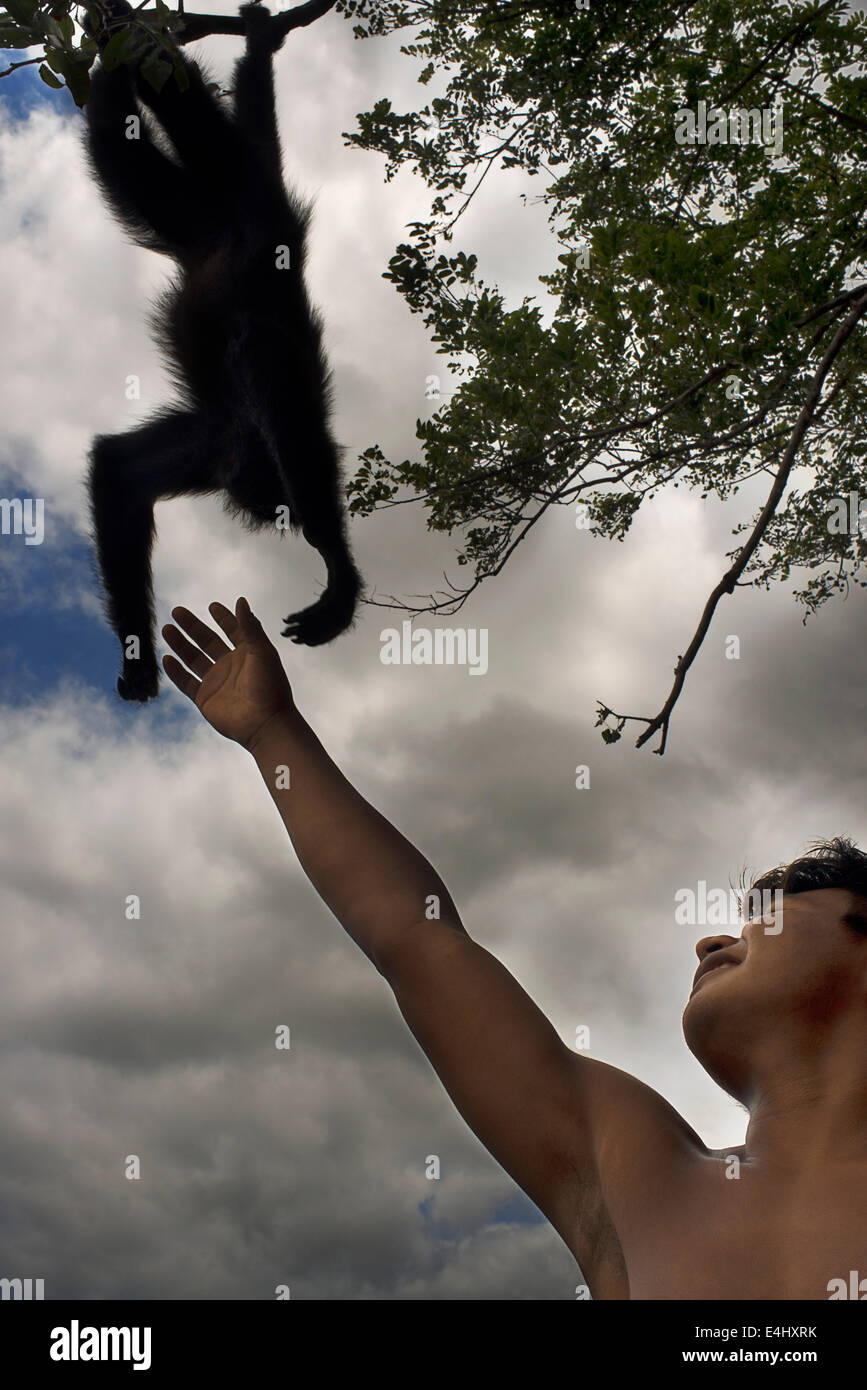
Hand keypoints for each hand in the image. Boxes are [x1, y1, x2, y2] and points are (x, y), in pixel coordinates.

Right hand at [162, 597, 293, 748]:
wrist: (265, 723)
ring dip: (180, 644)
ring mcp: (217, 682)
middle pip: (207, 641)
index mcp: (248, 654)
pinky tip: (166, 658)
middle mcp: (230, 666)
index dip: (224, 619)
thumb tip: (240, 600)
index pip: (234, 631)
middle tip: (177, 612)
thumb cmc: (270, 687)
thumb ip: (249, 627)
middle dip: (192, 627)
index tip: (212, 606)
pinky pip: (186, 682)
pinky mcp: (205, 699)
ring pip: (193, 659)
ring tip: (167, 629)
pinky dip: (176, 671)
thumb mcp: (262, 652)